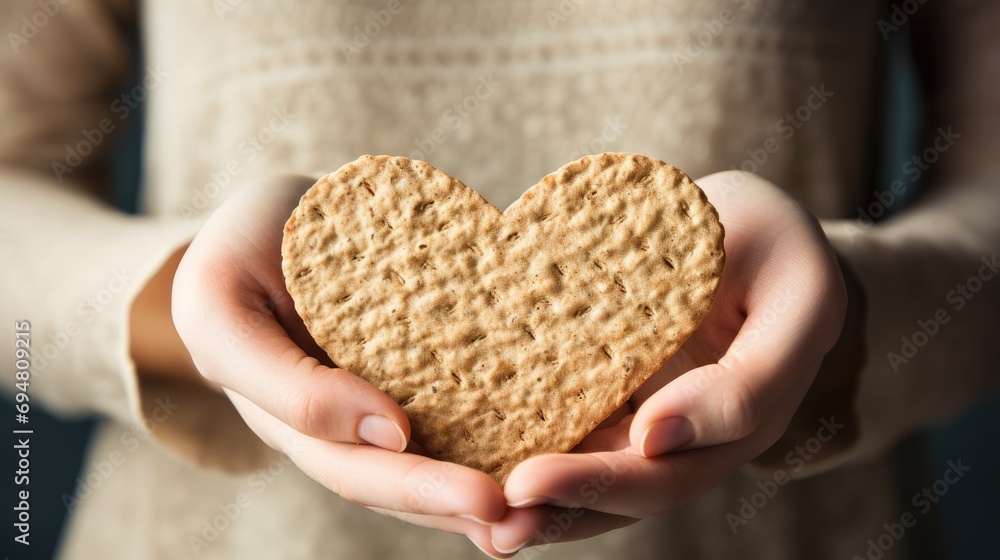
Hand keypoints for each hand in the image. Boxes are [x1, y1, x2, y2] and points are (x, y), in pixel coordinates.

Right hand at [171, 176, 507, 552]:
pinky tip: (540, 454)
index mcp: (282, 416)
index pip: (340, 461)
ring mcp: (367, 403)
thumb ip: (284, 380)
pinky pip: (449, 414)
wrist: (274, 217)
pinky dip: (490, 439)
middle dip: (444, 497)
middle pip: (389, 476)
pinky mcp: (409, 375)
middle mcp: (327, 425)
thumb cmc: (239, 250)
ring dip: (472, 492)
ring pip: (423, 460)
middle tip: (506, 512)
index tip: (450, 467)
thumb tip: (389, 433)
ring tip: (534, 512)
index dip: (398, 474)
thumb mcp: (219, 304)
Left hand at [488, 171, 848, 554]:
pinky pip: (576, 430)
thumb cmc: (776, 244)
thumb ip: (748, 381)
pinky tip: (483, 464)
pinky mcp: (619, 394)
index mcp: (746, 420)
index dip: (603, 480)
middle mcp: (700, 436)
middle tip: (497, 511)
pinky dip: (533, 449)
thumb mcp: (798, 295)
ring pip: (597, 475)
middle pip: (626, 491)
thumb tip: (654, 440)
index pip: (673, 471)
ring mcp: (657, 419)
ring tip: (482, 520)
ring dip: (542, 503)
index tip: (535, 478)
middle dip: (559, 504)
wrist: (750, 226)